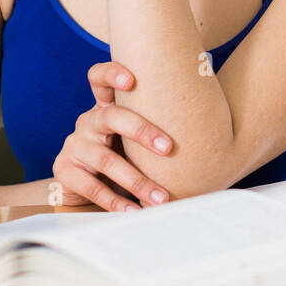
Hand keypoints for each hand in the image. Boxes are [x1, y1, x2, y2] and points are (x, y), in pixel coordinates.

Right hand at [50, 61, 174, 210]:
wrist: (82, 186)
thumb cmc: (123, 154)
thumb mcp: (135, 137)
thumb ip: (160, 126)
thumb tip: (219, 130)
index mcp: (106, 107)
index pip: (99, 78)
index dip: (111, 74)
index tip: (131, 80)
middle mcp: (89, 121)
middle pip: (112, 116)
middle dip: (142, 131)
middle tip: (169, 148)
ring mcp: (75, 144)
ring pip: (106, 160)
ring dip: (137, 181)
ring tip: (162, 197)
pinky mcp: (65, 170)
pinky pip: (93, 187)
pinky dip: (116, 202)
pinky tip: (135, 211)